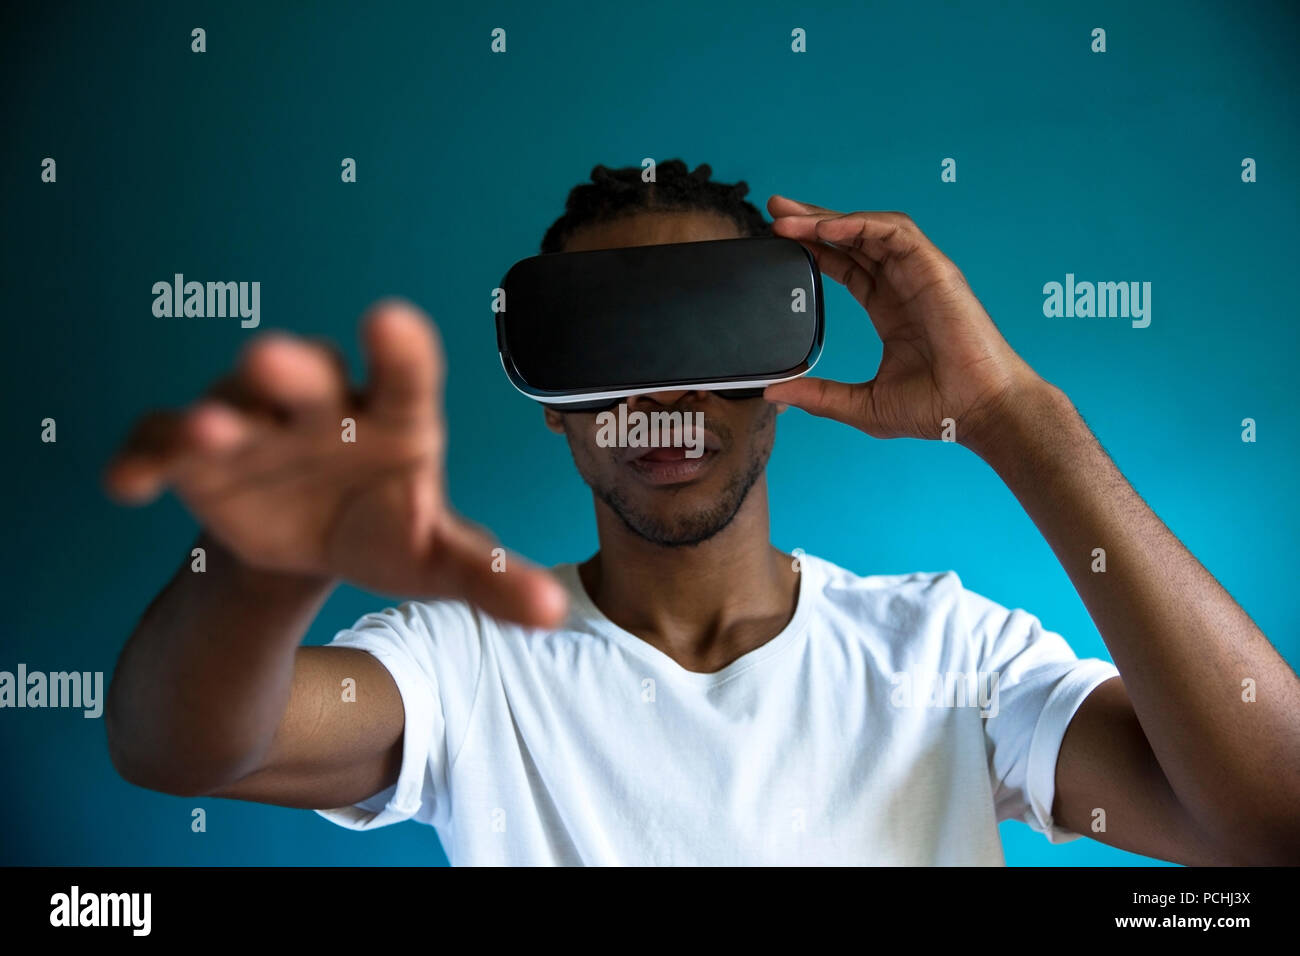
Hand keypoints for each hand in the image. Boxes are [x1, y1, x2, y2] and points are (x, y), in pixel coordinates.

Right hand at [104, 299, 566, 626]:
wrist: (310, 545)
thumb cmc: (386, 529)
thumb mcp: (438, 558)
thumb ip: (493, 577)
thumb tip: (556, 614)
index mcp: (395, 418)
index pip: (405, 377)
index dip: (399, 351)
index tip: (390, 322)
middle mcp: (323, 405)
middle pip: (309, 376)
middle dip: (292, 371)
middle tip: (282, 365)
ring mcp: (257, 425)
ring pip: (231, 404)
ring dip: (216, 417)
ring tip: (212, 434)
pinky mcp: (197, 457)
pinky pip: (163, 446)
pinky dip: (145, 459)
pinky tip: (126, 484)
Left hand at [764, 197, 1039, 444]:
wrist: (979, 411)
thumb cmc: (935, 409)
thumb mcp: (861, 404)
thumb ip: (818, 395)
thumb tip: (774, 393)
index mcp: (889, 309)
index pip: (846, 265)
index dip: (814, 249)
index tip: (778, 240)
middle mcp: (903, 285)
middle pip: (853, 239)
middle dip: (812, 220)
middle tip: (774, 208)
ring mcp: (919, 274)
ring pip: (868, 229)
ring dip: (827, 219)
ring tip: (788, 218)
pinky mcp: (934, 269)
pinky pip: (893, 233)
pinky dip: (858, 224)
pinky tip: (825, 228)